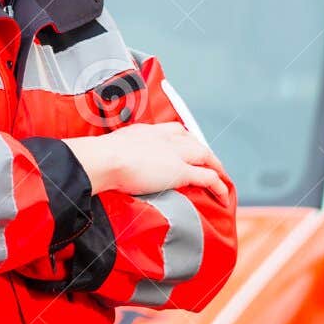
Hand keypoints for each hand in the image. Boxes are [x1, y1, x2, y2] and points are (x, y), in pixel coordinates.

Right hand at [66, 122, 229, 200]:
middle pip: (192, 141)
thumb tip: (110, 164)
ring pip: (205, 156)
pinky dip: (218, 185)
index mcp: (147, 131)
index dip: (184, 138)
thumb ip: (118, 153)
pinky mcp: (180, 171)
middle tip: (210, 162)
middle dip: (204, 151)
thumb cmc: (100, 157)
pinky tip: (223, 194)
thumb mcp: (111, 148)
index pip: (174, 130)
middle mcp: (164, 138)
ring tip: (221, 177)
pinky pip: (208, 177)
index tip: (187, 144)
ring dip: (215, 166)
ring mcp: (174, 154)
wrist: (105, 159)